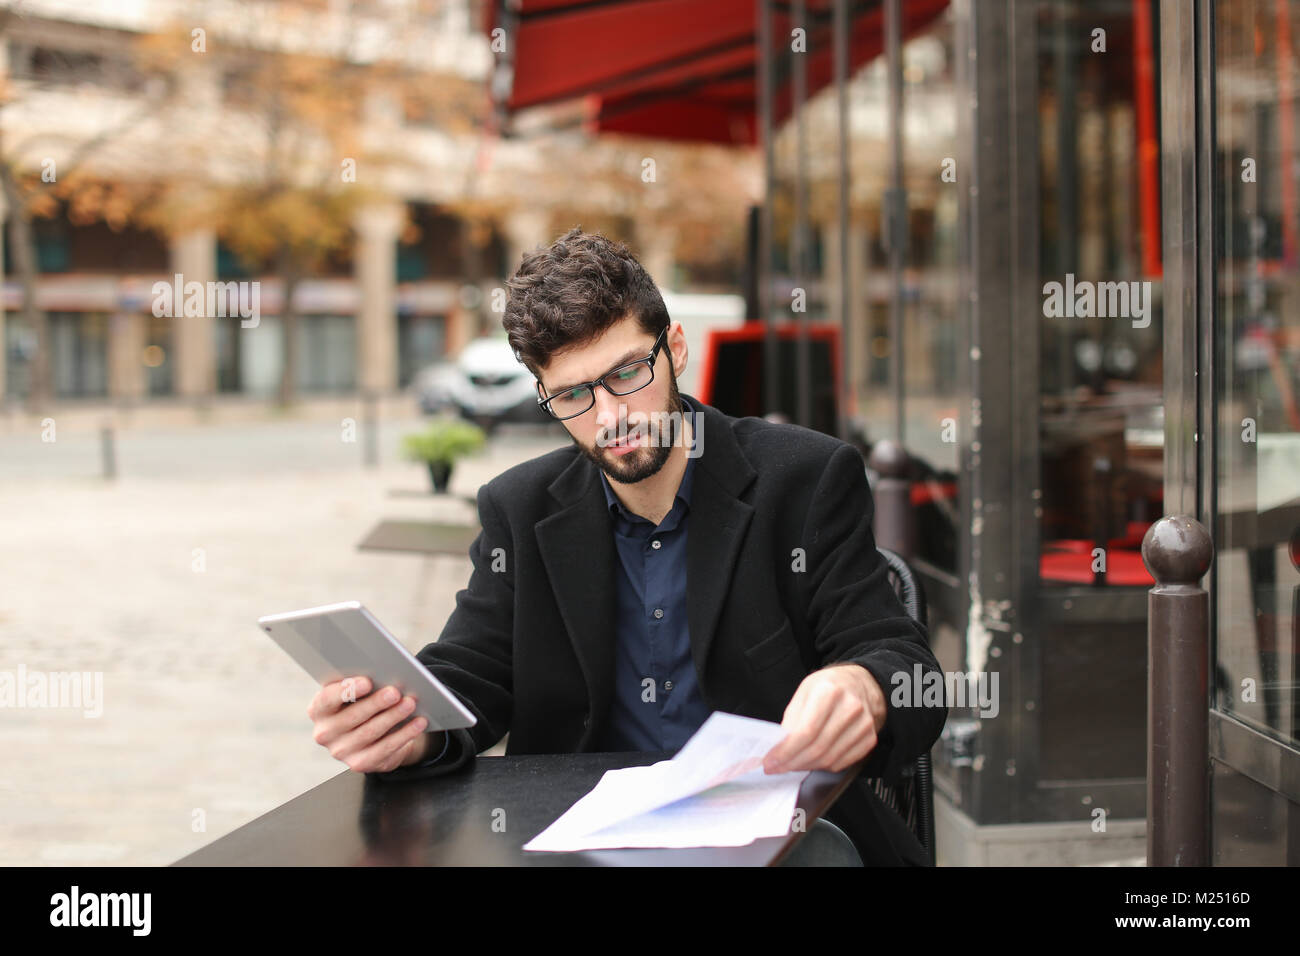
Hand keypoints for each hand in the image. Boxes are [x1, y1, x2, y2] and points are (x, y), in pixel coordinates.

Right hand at [307, 676, 431, 772]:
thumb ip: (360, 684)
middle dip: (376, 703)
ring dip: (393, 716)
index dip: (346, 690)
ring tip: (410, 703)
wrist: (369, 734)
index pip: (327, 700)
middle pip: (352, 717)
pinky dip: (404, 734)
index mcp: (318, 710)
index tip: (367, 681)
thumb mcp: (355, 692)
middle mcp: (324, 733)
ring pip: (370, 732)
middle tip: (395, 692)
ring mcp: (341, 752)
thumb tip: (384, 675)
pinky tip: (419, 722)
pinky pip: (385, 748)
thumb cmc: (361, 702)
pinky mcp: (360, 764)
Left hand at [762, 663, 885, 773]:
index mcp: (829, 692)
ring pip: (829, 760)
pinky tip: (812, 760)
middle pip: (817, 748)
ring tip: (792, 764)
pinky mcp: (869, 739)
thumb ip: (791, 719)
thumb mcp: (804, 692)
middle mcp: (850, 708)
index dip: (786, 752)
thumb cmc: (829, 687)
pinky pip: (842, 763)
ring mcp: (863, 725)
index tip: (771, 761)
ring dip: (806, 766)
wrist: (859, 685)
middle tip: (777, 767)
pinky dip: (823, 766)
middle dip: (792, 763)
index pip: (805, 732)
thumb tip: (779, 747)